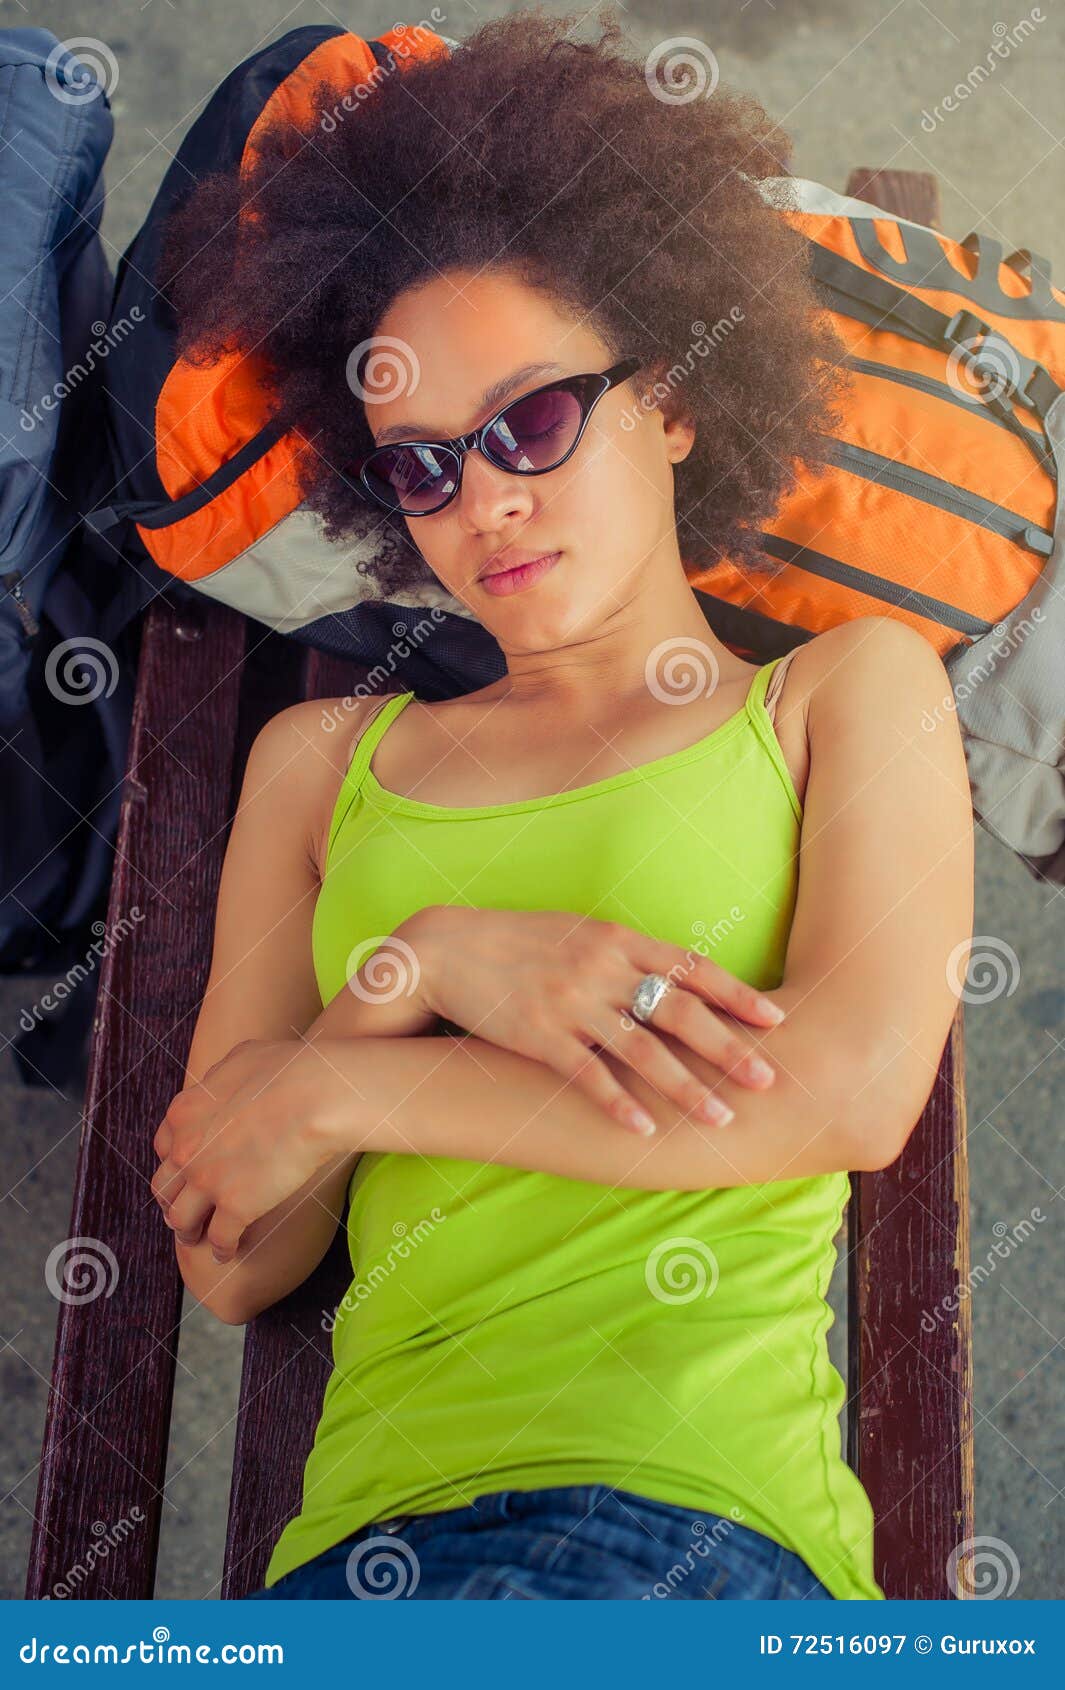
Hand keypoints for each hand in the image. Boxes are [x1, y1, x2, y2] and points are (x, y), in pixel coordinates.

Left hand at [150, 1039, 350, 1262]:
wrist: (315, 1094)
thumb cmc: (289, 1069)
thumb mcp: (242, 1058)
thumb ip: (221, 1074)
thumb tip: (220, 1079)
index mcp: (184, 1113)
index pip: (164, 1147)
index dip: (173, 1163)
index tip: (184, 1171)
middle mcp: (187, 1150)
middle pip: (165, 1187)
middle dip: (171, 1201)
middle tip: (182, 1210)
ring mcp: (207, 1181)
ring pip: (181, 1219)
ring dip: (188, 1230)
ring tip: (198, 1238)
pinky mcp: (235, 1207)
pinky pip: (220, 1238)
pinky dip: (221, 1249)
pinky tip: (227, 1253)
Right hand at [398, 906, 787, 1136]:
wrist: (446, 949)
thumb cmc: (517, 941)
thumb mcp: (578, 931)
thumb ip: (625, 952)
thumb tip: (674, 974)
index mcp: (616, 938)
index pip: (691, 966)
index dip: (736, 995)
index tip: (775, 1018)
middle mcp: (602, 968)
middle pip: (680, 1011)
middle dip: (730, 1048)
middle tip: (769, 1078)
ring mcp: (571, 1003)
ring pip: (644, 1051)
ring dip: (687, 1088)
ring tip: (721, 1118)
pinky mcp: (539, 1036)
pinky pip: (588, 1076)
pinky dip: (619, 1104)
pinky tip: (645, 1129)